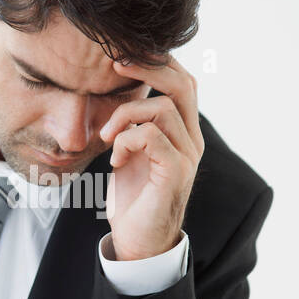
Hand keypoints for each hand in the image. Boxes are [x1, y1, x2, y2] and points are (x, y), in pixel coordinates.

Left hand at [98, 53, 203, 259]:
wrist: (138, 242)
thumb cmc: (132, 198)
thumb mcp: (131, 152)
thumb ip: (135, 124)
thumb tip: (119, 91)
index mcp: (184, 131)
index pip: (183, 82)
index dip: (157, 61)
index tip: (122, 56)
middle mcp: (192, 140)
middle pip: (182, 84)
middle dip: (147, 67)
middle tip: (114, 64)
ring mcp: (187, 157)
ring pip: (162, 108)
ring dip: (125, 114)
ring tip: (106, 135)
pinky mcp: (175, 173)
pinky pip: (151, 136)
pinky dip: (126, 139)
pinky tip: (115, 159)